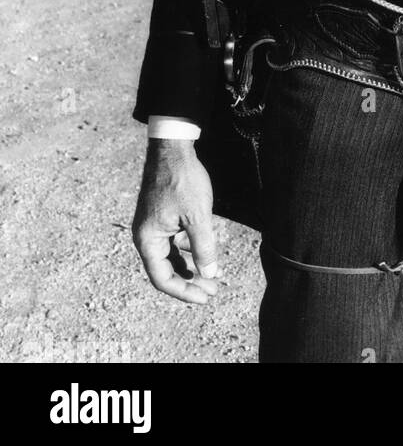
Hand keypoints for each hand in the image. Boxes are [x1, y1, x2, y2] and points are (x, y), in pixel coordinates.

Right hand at [132, 139, 221, 304]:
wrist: (173, 148)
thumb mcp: (198, 216)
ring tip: (212, 273)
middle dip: (190, 281)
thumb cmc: (182, 180)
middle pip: (166, 269)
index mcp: (147, 240)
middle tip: (213, 289)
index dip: (184, 291)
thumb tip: (209, 273)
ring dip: (191, 265)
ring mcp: (153, 226)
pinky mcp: (162, 217)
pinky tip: (206, 249)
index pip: (162, 278)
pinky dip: (189, 248)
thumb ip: (203, 247)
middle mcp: (146, 236)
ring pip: (172, 256)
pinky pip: (174, 240)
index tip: (205, 297)